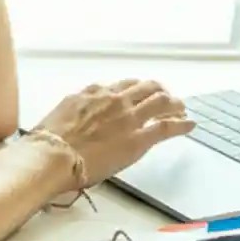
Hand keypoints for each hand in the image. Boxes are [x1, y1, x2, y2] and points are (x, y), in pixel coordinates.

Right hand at [32, 80, 195, 188]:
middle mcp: (115, 100)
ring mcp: (129, 117)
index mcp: (94, 93)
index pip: (122, 86)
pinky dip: (182, 124)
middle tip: (167, 97)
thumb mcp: (60, 115)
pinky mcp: (139, 138)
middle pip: (146, 88)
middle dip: (159, 90)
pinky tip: (190, 124)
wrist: (53, 155)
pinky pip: (167, 126)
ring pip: (161, 102)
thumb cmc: (49, 142)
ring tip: (182, 108)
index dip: (135, 89)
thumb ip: (76, 110)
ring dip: (174, 103)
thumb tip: (79, 117)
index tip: (140, 92)